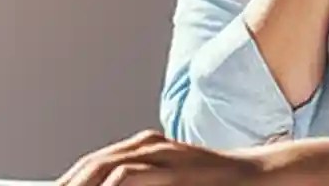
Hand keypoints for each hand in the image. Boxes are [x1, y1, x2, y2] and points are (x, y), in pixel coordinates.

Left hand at [56, 129, 269, 185]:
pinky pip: (129, 176)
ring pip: (104, 168)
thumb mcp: (173, 184)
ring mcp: (161, 156)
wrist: (259, 175)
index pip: (93, 166)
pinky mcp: (174, 169)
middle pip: (91, 167)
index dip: (69, 182)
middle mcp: (147, 147)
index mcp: (143, 151)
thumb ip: (143, 185)